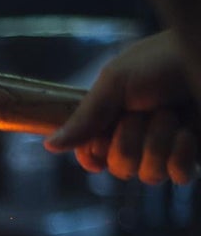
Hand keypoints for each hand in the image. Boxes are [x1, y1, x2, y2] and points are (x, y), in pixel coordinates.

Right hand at [43, 30, 197, 185]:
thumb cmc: (165, 60)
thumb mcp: (116, 82)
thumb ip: (84, 118)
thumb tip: (48, 146)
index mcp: (113, 120)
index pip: (91, 157)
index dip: (93, 155)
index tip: (101, 139)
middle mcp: (137, 137)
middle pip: (118, 168)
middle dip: (130, 141)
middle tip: (143, 111)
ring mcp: (165, 148)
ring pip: (147, 175)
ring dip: (158, 142)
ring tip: (171, 113)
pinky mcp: (191, 156)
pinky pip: (178, 176)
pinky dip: (182, 154)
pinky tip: (187, 132)